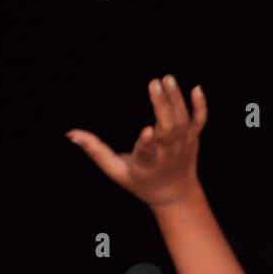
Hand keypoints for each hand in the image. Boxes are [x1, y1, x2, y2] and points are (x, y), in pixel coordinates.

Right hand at [66, 75, 207, 208]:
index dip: (147, 142)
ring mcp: (183, 145)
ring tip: (167, 78)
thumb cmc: (141, 181)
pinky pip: (200, 121)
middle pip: (168, 130)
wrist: (175, 194)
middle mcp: (168, 154)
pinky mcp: (193, 138)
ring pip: (182, 121)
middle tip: (153, 83)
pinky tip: (196, 88)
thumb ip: (95, 151)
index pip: (147, 152)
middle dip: (162, 107)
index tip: (146, 130)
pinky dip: (201, 106)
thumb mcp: (116, 171)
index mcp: (148, 164)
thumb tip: (71, 134)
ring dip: (176, 99)